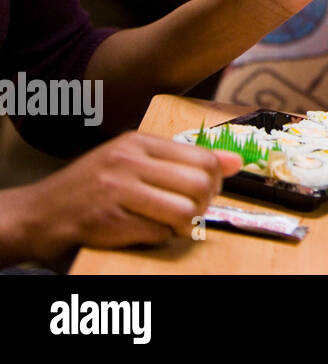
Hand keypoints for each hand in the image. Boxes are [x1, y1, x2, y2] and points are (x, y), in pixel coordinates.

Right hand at [9, 133, 240, 263]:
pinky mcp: (109, 221)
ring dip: (185, 224)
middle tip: (192, 210)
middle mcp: (128, 162)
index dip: (217, 178)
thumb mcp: (131, 161)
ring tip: (170, 224)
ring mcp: (118, 191)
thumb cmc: (89, 188)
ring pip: (185, 210)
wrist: (37, 214)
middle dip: (205, 203)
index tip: (211, 189)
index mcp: (137, 143)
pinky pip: (159, 233)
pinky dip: (160, 238)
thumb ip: (180, 160)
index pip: (203, 156)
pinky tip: (145, 232)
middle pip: (200, 184)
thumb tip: (236, 162)